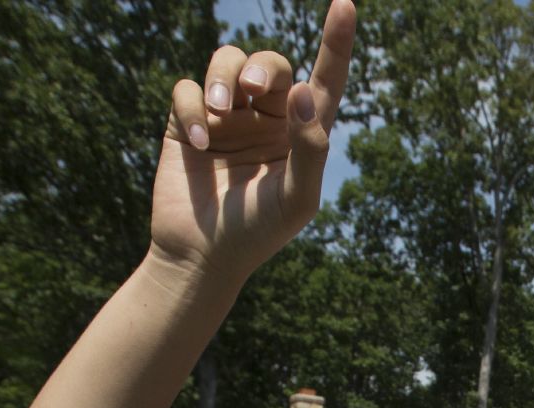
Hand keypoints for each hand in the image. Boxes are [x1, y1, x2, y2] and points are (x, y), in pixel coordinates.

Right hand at [149, 9, 355, 286]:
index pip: (325, 78)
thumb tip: (307, 91)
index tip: (345, 4)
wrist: (201, 257)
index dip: (337, 42)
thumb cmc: (256, 234)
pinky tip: (199, 141)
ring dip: (223, 77)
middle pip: (269, 63)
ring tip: (220, 111)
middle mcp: (267, 117)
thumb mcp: (294, 198)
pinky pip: (187, 89)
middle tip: (252, 90)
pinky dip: (192, 107)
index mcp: (302, 132)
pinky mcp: (188, 122)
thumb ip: (309, 149)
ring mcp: (227, 117)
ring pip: (226, 62)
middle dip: (261, 67)